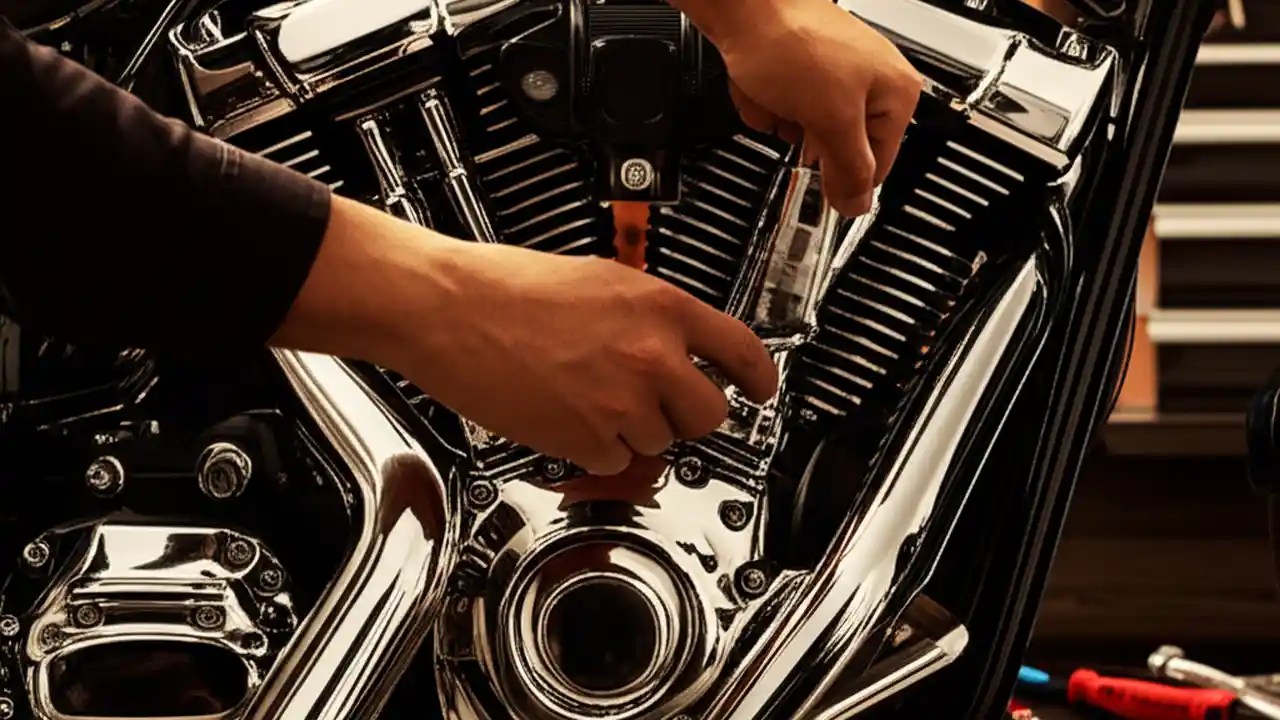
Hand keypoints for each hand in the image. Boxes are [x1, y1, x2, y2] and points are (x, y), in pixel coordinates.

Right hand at [278, 198, 778, 476]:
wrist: (448, 309)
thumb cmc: (506, 287)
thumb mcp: (599, 279)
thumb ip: (649, 316)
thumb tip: (675, 343)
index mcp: (660, 306)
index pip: (741, 351)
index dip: (759, 378)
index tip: (761, 389)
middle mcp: (652, 356)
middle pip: (710, 414)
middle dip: (688, 414)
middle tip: (659, 404)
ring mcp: (623, 403)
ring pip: (661, 442)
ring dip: (635, 430)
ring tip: (589, 396)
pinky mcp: (588, 441)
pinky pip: (617, 460)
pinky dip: (597, 448)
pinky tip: (567, 414)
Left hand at [712, 0, 922, 216]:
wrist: (745, 6)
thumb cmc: (791, 41)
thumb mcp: (830, 120)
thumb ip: (847, 168)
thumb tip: (856, 205)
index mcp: (895, 92)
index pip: (877, 165)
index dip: (842, 175)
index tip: (819, 177)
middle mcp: (870, 80)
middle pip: (835, 146)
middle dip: (803, 135)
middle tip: (796, 113)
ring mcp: (833, 73)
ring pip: (802, 128)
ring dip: (779, 118)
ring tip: (776, 93)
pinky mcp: (800, 68)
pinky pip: (782, 106)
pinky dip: (764, 102)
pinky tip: (760, 84)